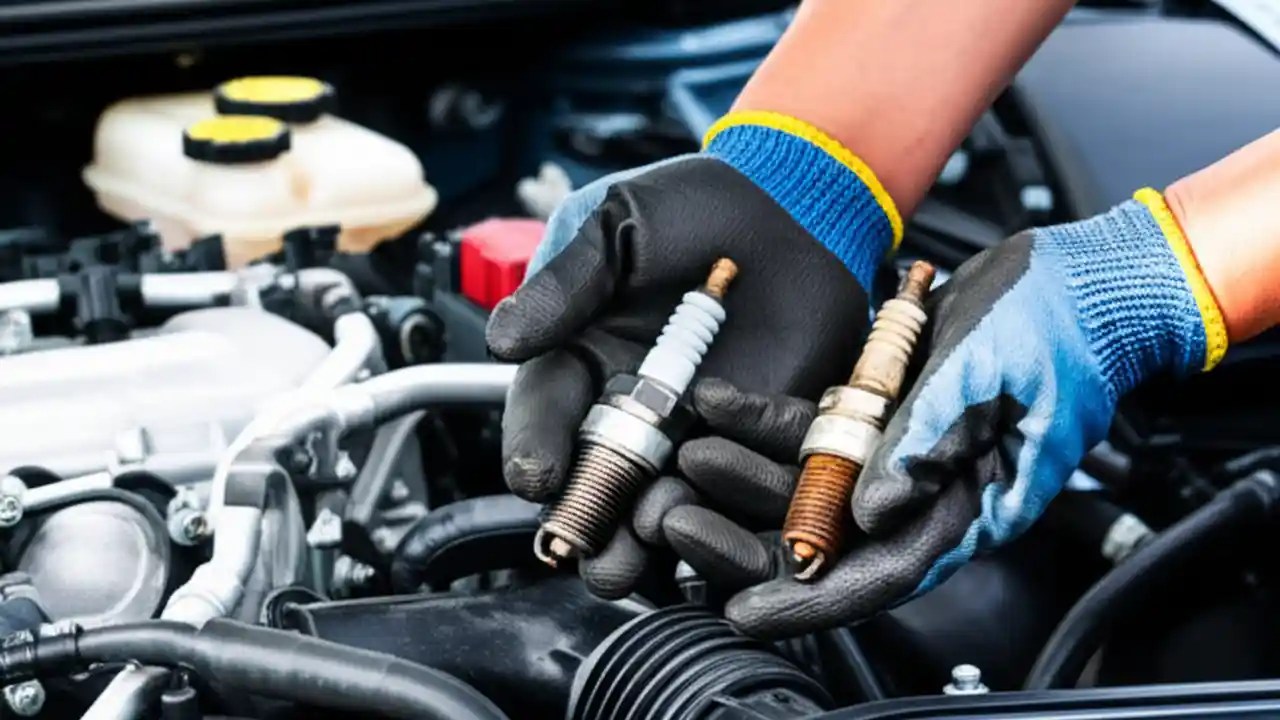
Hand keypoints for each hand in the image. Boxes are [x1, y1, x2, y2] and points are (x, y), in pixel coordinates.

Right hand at [487, 112, 900, 597]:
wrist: (787, 201)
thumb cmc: (687, 205)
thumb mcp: (612, 225)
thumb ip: (564, 282)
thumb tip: (502, 342)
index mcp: (580, 361)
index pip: (544, 417)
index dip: (535, 449)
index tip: (535, 476)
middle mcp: (629, 410)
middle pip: (595, 480)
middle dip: (585, 519)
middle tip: (581, 547)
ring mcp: (694, 431)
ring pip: (663, 502)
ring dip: (649, 532)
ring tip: (642, 545)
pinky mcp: (758, 439)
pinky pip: (740, 490)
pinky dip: (728, 510)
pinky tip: (713, 521)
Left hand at [674, 191, 1226, 638]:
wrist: (1081, 274)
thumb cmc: (1065, 328)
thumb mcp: (994, 380)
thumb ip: (931, 442)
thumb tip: (869, 508)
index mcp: (971, 507)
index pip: (881, 572)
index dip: (809, 599)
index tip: (742, 610)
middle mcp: (928, 489)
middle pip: (828, 535)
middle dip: (751, 535)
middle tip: (683, 524)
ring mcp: (900, 449)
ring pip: (808, 481)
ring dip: (746, 472)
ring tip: (688, 455)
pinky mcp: (882, 408)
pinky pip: (813, 424)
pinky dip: (764, 418)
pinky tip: (716, 402)